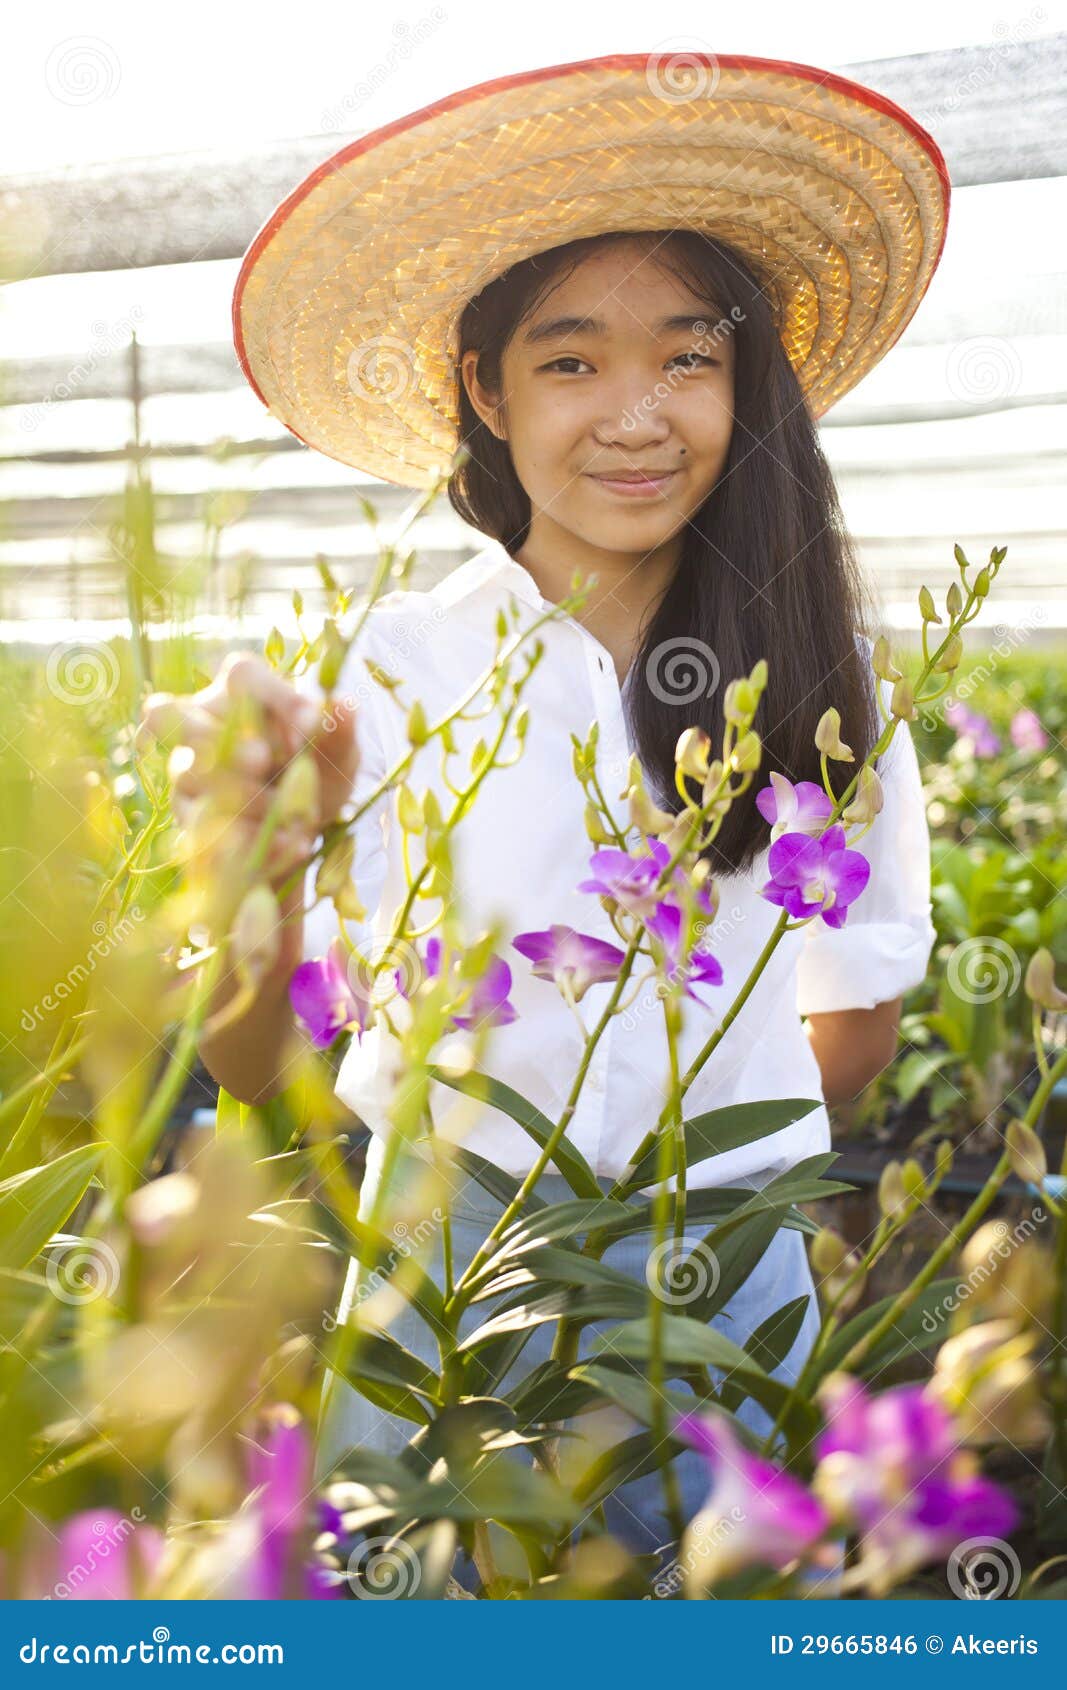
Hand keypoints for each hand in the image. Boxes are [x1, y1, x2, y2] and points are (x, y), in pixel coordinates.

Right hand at [138, 652, 361, 889]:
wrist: (301, 828)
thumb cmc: (316, 772)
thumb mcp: (337, 757)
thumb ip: (339, 733)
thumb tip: (346, 704)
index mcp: (242, 691)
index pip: (242, 675)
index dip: (273, 695)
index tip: (312, 723)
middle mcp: (201, 721)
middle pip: (171, 712)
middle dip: (218, 737)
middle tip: (262, 761)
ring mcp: (185, 767)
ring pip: (187, 772)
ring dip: (240, 796)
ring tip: (290, 818)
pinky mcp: (186, 812)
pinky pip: (200, 823)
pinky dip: (245, 837)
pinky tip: (285, 845)